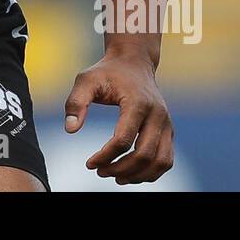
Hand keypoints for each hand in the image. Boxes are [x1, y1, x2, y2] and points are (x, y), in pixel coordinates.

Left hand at [63, 52, 174, 184]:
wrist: (133, 62)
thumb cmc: (107, 72)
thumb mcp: (86, 80)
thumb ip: (76, 102)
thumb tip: (70, 130)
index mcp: (138, 102)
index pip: (124, 139)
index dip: (105, 156)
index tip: (89, 163)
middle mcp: (157, 114)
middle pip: (144, 154)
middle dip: (121, 169)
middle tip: (100, 172)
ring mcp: (167, 123)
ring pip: (161, 161)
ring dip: (138, 175)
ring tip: (116, 177)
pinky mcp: (168, 130)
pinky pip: (166, 159)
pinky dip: (151, 172)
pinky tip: (130, 173)